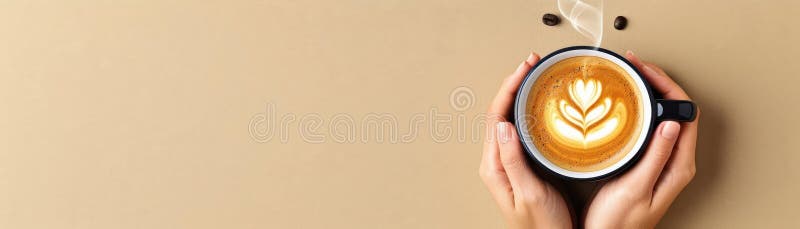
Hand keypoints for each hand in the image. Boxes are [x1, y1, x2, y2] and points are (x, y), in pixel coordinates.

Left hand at [479, 52, 571, 228]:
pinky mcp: (522, 165)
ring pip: (510, 119)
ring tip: (534, 75)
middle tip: (531, 64)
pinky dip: (528, 110)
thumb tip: (505, 125)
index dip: (509, 88)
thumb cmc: (542, 227)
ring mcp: (508, 162)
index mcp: (494, 165)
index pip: (496, 116)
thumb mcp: (529, 192)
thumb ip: (514, 160)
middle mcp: (497, 161)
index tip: (524, 71)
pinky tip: (539, 103)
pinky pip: (521, 130)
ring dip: (520, 94)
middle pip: (501, 112)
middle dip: (514, 84)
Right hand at [584, 51, 699, 228]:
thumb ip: (656, 155)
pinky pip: (649, 127)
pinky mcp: (647, 162)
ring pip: (662, 116)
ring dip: (648, 93)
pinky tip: (624, 104)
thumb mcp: (637, 187)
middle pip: (676, 110)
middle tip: (634, 65)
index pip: (685, 113)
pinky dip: (639, 109)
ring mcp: (661, 160)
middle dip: (657, 82)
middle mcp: (675, 161)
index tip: (645, 71)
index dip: (667, 85)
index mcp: (679, 165)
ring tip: (630, 76)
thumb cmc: (619, 222)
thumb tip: (672, 123)